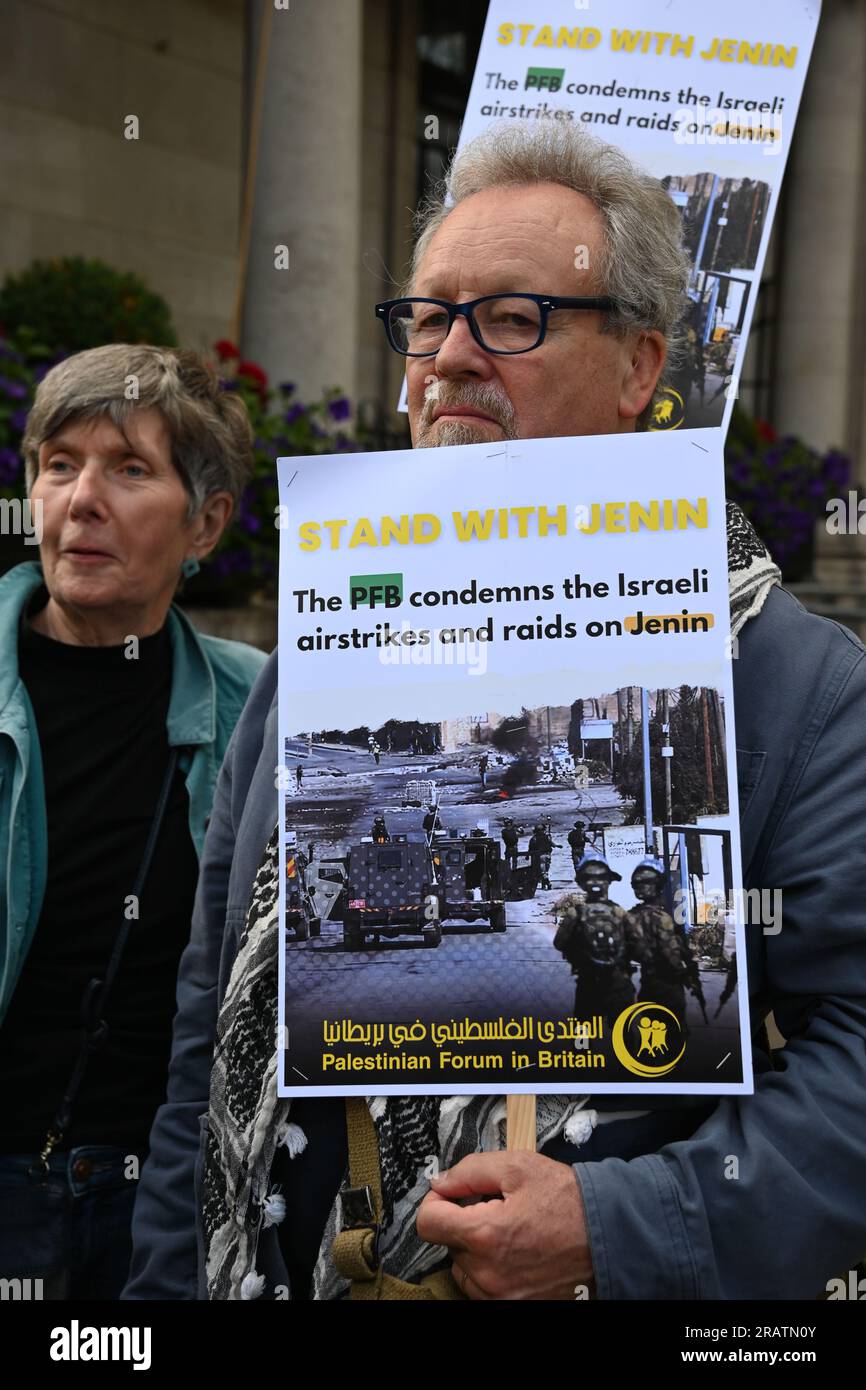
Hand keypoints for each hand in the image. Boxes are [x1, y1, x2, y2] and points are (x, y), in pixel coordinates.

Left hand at [416, 1150, 594, 1299]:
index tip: (451, 1195)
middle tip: (494, 1208)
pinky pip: (484, 1289)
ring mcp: (501, 1296)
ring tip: (508, 1232)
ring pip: (464, 1270)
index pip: (429, 1223)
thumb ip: (470, 1171)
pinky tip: (515, 1252)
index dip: (436, 1202)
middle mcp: (488, 1274)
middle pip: (449, 1244)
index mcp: (485, 1235)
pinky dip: (491, 1270)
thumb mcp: (519, 1167)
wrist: (610, 1238)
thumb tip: (440, 1182)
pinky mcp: (514, 1306)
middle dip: (464, 1222)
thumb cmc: (568, 1201)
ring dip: (475, 1250)